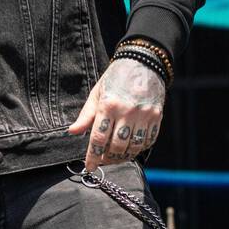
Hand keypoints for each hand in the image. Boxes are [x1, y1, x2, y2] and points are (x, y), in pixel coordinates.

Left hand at [66, 57, 163, 171]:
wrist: (143, 61)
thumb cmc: (116, 77)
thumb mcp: (97, 93)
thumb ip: (86, 115)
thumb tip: (72, 132)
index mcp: (109, 105)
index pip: (98, 138)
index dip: (92, 156)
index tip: (88, 167)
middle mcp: (127, 111)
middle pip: (116, 146)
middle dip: (107, 159)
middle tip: (102, 160)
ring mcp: (144, 115)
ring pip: (133, 147)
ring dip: (123, 157)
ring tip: (115, 156)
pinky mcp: (157, 116)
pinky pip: (148, 141)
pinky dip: (139, 149)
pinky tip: (130, 148)